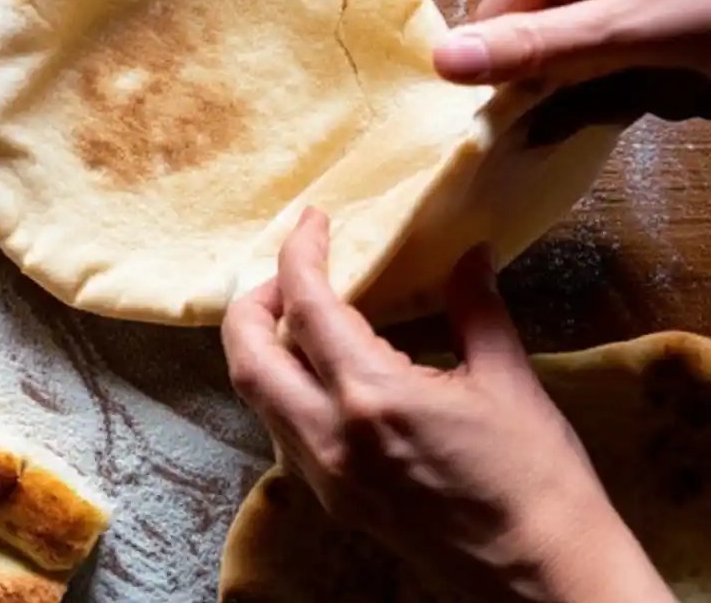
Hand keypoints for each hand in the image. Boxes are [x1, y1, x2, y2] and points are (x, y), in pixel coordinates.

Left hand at [222, 208, 673, 602]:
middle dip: (252, 302)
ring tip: (298, 314)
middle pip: (247, 355)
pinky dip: (284, 389)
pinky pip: (282, 431)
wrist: (542, 575)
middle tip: (288, 272)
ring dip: (262, 347)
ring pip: (256, 396)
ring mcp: (324, 474)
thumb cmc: (536, 479)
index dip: (299, 254)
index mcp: (371, 396)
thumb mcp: (508, 379)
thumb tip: (468, 255)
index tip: (313, 222)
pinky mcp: (333, 499)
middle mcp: (330, 436)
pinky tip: (320, 372)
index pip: (305, 307)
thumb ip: (474, 308)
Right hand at [433, 0, 710, 93]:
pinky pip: (616, 3)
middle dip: (580, 62)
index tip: (560, 107)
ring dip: (616, 57)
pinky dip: (642, 36)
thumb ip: (533, 50)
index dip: (520, 71)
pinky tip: (684, 40)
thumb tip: (439, 62)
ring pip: (581, 18)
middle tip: (641, 75)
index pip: (497, 17)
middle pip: (541, 16)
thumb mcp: (629, 35)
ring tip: (675, 57)